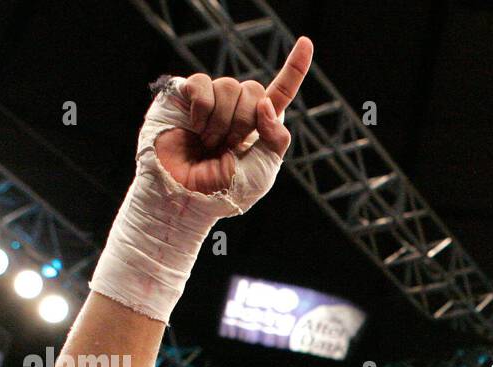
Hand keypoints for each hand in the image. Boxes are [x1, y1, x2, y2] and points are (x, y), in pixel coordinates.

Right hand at [155, 36, 312, 194]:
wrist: (188, 196)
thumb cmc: (227, 190)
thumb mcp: (265, 169)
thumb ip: (277, 137)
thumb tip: (264, 102)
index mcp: (260, 124)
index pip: (281, 91)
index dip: (295, 68)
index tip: (306, 43)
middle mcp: (237, 108)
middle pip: (254, 89)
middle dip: (244, 122)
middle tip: (228, 147)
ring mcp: (211, 99)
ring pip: (229, 86)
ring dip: (221, 122)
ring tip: (209, 144)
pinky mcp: (185, 94)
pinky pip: (202, 84)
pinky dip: (202, 110)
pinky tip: (194, 128)